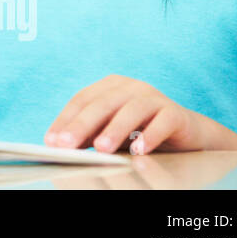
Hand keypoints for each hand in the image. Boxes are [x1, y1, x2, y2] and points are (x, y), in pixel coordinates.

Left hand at [45, 74, 214, 154]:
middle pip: (102, 104)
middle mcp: (130, 87)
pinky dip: (151, 135)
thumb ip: (88, 135)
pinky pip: (163, 122)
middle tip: (67, 144)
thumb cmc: (140, 133)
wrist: (185, 135)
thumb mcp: (110, 133)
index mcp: (109, 87)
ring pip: (131, 110)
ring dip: (115, 130)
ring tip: (101, 149)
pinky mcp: (176, 113)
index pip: (81, 100)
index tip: (51, 141)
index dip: (64, 120)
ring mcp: (154, 97)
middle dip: (82, 125)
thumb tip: (59, 144)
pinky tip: (140, 150)